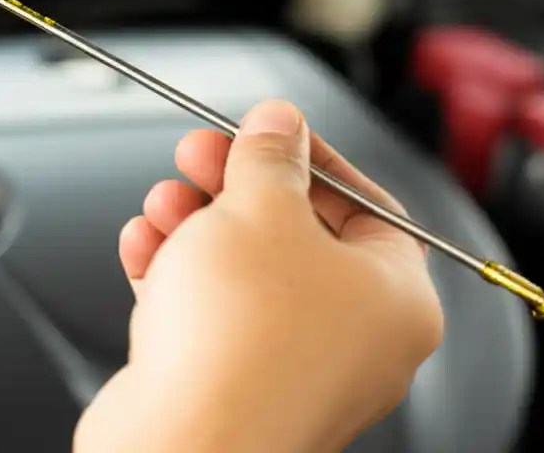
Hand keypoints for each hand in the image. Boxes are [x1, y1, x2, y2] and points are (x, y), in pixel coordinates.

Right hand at [75, 99, 443, 452]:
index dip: (310, 157)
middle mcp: (357, 342)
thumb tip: (279, 124)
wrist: (180, 447)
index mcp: (397, 299)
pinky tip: (145, 249)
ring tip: (163, 202)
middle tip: (198, 155)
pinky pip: (213, 318)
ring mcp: (296, 371)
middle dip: (235, 188)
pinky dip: (178, 279)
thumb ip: (270, 156)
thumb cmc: (241, 344)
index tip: (267, 130)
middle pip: (299, 236)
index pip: (366, 204)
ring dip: (197, 228)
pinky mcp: (236, 389)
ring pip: (247, 276)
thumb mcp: (259, 210)